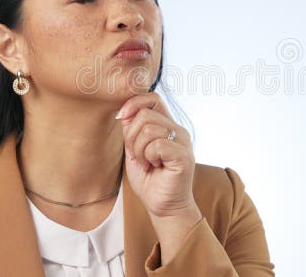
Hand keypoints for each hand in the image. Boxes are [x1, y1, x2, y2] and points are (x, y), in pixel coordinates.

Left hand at [117, 92, 196, 217]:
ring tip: (146, 163)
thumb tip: (124, 110)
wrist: (164, 207)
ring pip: (149, 129)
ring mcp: (183, 142)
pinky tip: (153, 167)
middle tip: (137, 156)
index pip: (153, 98)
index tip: (121, 118)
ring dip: (139, 150)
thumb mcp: (134, 150)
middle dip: (131, 136)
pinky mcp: (183, 156)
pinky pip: (157, 145)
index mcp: (168, 126)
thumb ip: (131, 129)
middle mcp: (178, 130)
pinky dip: (148, 157)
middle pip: (145, 114)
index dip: (134, 104)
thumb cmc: (150, 180)